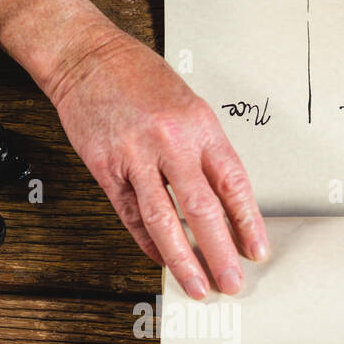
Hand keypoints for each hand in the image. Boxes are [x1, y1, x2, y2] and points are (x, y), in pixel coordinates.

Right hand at [46, 27, 267, 298]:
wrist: (86, 58)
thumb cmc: (139, 77)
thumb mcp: (189, 104)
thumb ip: (205, 150)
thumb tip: (225, 200)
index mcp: (199, 126)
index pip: (233, 184)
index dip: (247, 223)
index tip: (257, 251)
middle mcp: (170, 143)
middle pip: (201, 210)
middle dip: (219, 253)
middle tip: (231, 283)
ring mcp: (135, 157)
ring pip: (163, 221)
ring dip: (182, 260)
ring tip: (197, 285)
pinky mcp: (106, 169)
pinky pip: (131, 215)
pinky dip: (147, 242)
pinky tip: (159, 259)